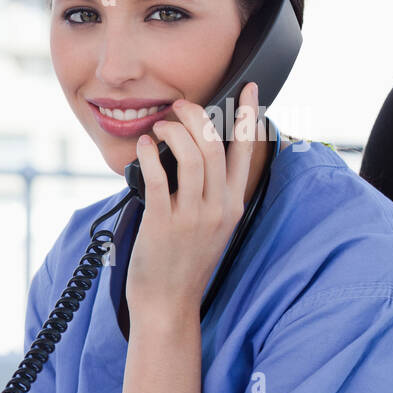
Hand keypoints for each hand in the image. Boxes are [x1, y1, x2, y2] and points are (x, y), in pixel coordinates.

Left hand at [125, 82, 258, 323]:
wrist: (168, 303)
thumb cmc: (182, 264)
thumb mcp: (209, 227)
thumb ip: (208, 194)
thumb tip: (191, 156)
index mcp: (233, 205)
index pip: (246, 152)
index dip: (247, 116)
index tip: (248, 89)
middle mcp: (218, 208)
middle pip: (215, 146)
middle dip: (196, 116)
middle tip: (178, 106)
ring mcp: (193, 216)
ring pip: (192, 156)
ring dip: (173, 131)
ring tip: (159, 126)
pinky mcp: (164, 223)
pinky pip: (160, 177)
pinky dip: (151, 154)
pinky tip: (145, 146)